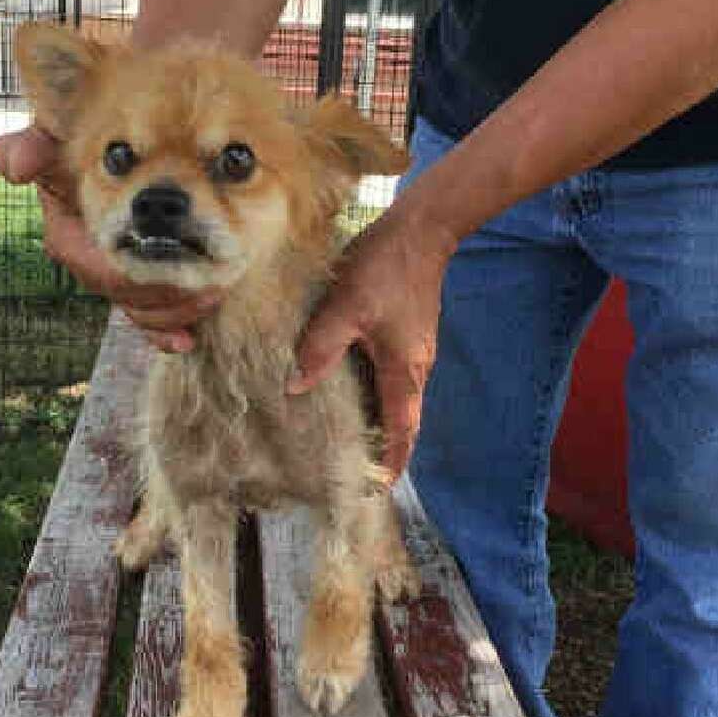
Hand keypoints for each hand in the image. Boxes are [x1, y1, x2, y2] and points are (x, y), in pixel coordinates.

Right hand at [0, 125, 220, 351]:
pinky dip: (166, 332)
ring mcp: (114, 275)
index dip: (118, 272)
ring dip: (172, 311)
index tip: (151, 267)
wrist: (117, 148)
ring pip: (135, 309)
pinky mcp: (139, 283)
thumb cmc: (82, 139)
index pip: (87, 262)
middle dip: (159, 292)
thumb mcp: (55, 136)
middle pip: (119, 291)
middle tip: (204, 281)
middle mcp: (87, 259)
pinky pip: (147, 319)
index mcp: (66, 231)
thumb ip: (31, 146)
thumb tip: (16, 166)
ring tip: (210, 295)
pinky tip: (185, 340)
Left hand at [286, 208, 455, 476]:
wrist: (422, 228)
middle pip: (400, 419)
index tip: (377, 488)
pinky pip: (391, 374)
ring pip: (395, 396)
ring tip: (345, 435)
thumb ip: (320, 348)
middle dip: (380, 446)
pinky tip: (348, 386)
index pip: (402, 431)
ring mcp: (414, 349)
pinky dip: (374, 391)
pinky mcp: (408, 332)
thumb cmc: (385, 267)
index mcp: (404, 370)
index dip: (391, 462)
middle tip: (351, 467)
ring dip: (376, 418)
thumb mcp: (345, 308)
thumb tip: (295, 387)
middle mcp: (416, 366)